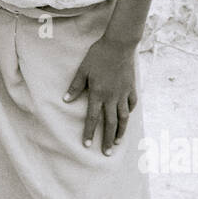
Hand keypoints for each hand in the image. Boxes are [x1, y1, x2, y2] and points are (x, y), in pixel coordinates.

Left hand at [63, 36, 137, 155]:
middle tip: (106, 153)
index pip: (93, 118)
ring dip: (120, 132)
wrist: (119, 44)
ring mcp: (124, 93)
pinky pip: (132, 105)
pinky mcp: (132, 88)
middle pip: (110, 123)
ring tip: (117, 143)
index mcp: (98, 94)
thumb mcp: (83, 69)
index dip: (89, 133)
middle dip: (107, 140)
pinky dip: (129, 113)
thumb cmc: (98, 55)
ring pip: (123, 118)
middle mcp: (112, 97)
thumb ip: (75, 86)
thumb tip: (65, 100)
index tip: (87, 145)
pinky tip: (127, 118)